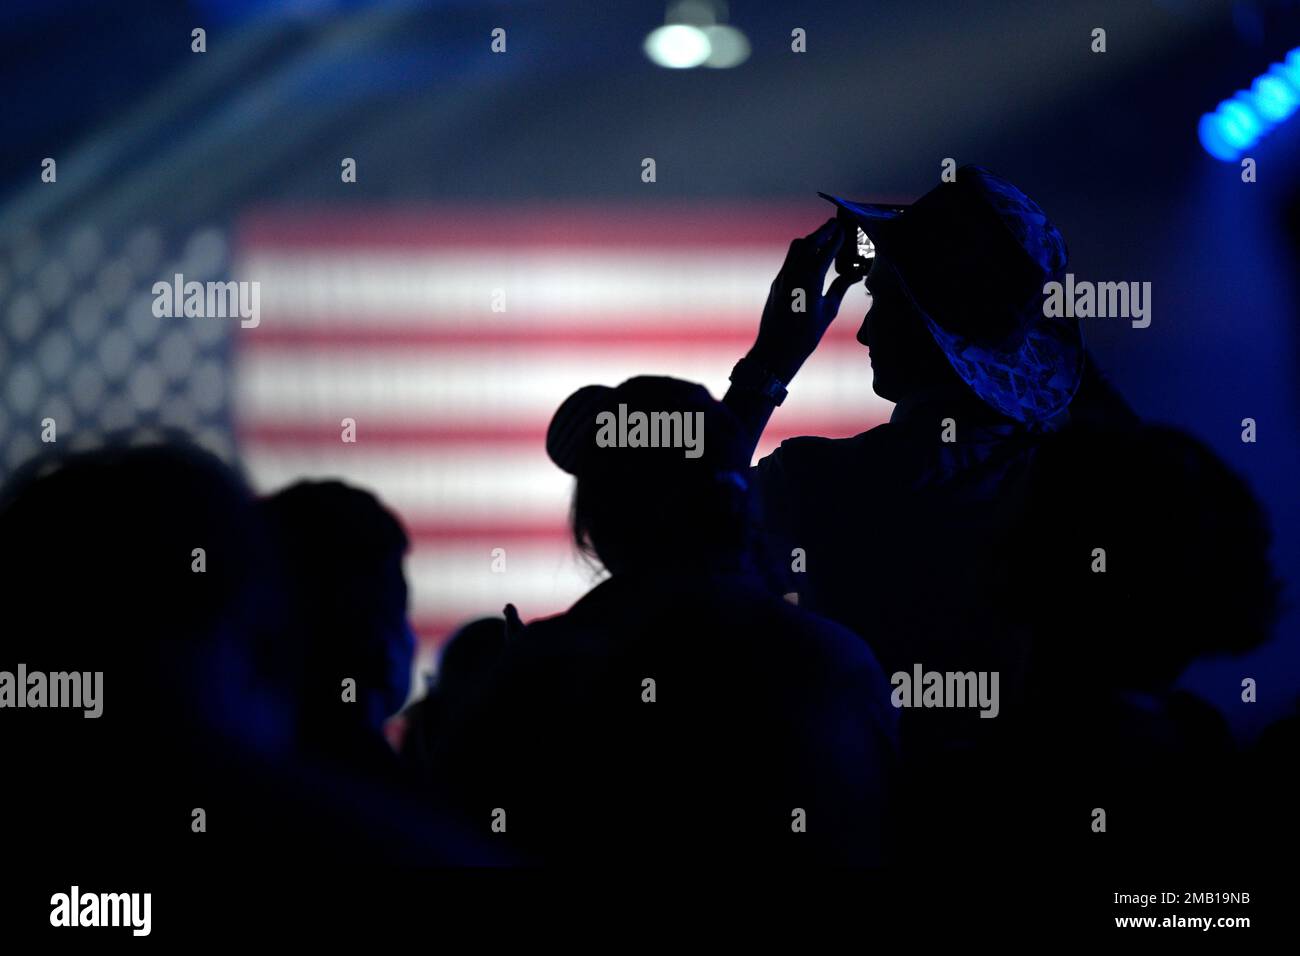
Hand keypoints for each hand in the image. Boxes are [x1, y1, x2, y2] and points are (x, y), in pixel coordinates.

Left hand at [749, 218, 860, 381]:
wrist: (775, 350)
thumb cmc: (805, 336)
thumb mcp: (828, 311)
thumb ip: (840, 288)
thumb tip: (856, 274)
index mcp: (810, 283)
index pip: (825, 252)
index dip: (836, 239)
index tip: (844, 229)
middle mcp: (793, 276)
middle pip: (808, 244)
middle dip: (822, 232)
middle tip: (835, 223)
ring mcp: (782, 278)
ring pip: (795, 250)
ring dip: (810, 239)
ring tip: (824, 235)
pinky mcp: (776, 283)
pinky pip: (789, 260)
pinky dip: (801, 252)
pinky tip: (810, 254)